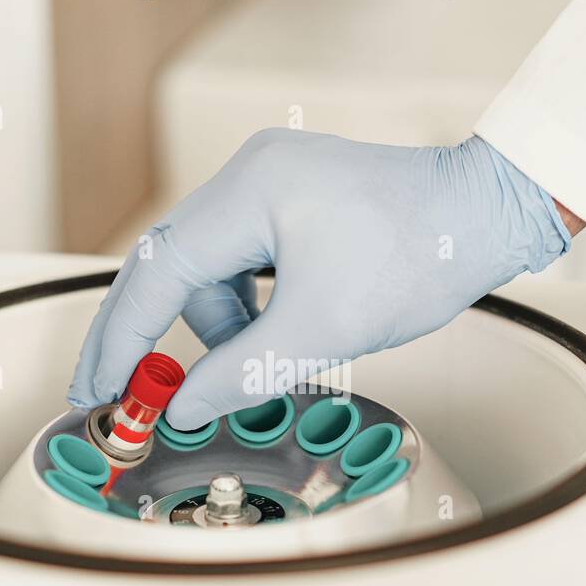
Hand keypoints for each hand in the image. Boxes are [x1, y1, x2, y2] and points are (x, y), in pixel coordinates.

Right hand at [67, 129, 573, 429]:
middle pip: (170, 268)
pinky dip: (250, 312)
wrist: (488, 215)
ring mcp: (269, 186)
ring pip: (210, 275)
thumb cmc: (420, 256)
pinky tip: (284, 335)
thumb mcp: (323, 330)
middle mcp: (248, 176)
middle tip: (120, 398)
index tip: (98, 393)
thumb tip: (179, 410)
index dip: (120, 340)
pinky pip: (243, 267)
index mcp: (249, 192)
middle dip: (147, 338)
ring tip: (273, 362)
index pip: (155, 271)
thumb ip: (240, 373)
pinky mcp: (290, 204)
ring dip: (224, 331)